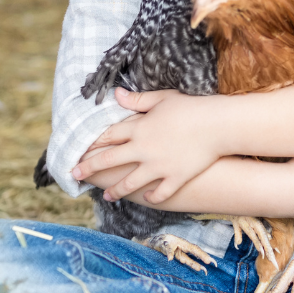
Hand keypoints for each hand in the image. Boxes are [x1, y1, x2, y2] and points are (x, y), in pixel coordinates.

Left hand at [72, 88, 223, 204]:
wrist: (218, 125)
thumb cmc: (191, 107)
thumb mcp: (162, 99)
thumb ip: (137, 100)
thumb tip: (116, 94)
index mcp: (139, 128)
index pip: (108, 136)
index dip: (91, 143)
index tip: (77, 150)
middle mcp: (143, 149)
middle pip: (110, 160)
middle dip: (89, 168)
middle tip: (75, 174)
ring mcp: (158, 166)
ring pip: (130, 182)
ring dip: (116, 190)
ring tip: (107, 196)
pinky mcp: (175, 177)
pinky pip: (159, 193)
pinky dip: (152, 197)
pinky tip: (146, 199)